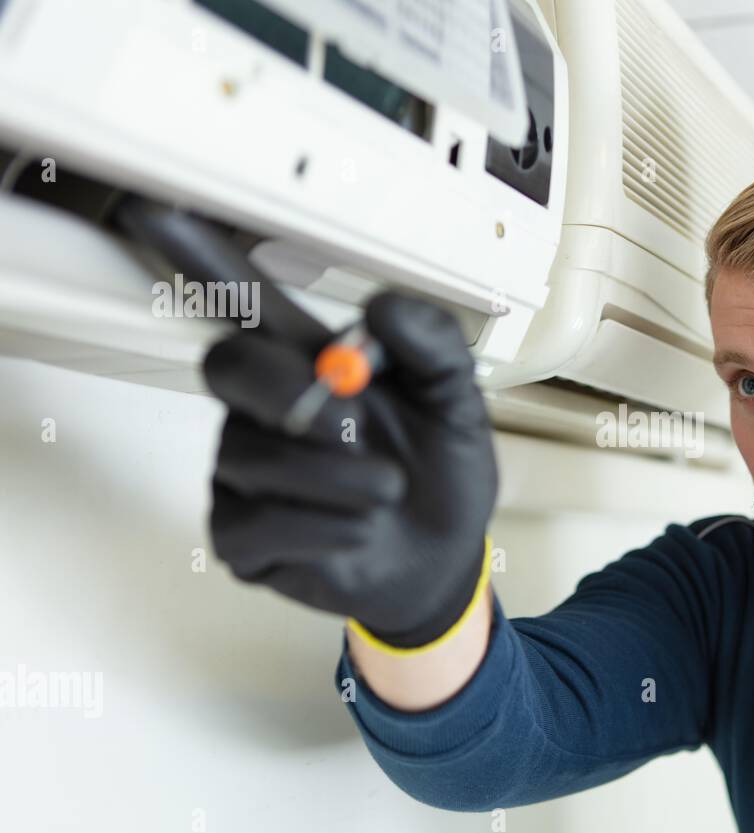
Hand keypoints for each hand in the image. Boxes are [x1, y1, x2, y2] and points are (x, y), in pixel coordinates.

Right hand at [203, 292, 497, 649]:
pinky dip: (327, 527)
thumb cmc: (440, 473)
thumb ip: (434, 347)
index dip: (201, 260)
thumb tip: (386, 308)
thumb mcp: (456, 405)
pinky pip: (260, 522)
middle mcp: (267, 412)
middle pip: (228, 367)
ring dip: (337, 476)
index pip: (245, 303)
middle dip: (288, 391)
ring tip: (385, 489)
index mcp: (313, 366)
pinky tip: (359, 528)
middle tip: (351, 422)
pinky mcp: (242, 535)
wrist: (445, 558)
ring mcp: (246, 474)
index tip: (158, 214)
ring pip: (252, 455)